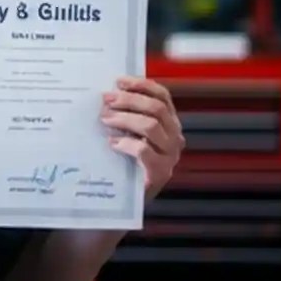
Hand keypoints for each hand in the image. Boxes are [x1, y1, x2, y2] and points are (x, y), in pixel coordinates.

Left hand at [101, 76, 184, 198]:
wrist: (129, 199)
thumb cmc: (127, 161)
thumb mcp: (129, 132)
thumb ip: (126, 114)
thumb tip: (107, 95)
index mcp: (169, 122)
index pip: (162, 95)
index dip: (141, 85)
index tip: (119, 81)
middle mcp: (174, 136)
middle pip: (157, 108)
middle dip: (129, 100)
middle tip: (106, 99)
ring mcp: (170, 155)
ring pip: (151, 126)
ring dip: (125, 118)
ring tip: (106, 119)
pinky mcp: (160, 172)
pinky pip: (144, 150)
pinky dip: (125, 143)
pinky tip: (112, 143)